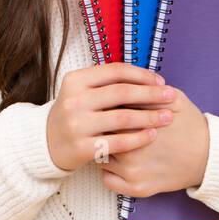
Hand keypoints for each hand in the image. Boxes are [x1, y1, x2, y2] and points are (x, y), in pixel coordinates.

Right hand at [45, 64, 176, 171]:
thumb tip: (148, 78)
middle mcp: (74, 100)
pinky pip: (117, 142)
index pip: (115, 71)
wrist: (47, 143)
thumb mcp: (82, 91)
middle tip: (171, 96)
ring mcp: (77, 125)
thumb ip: (107, 82)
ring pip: (122, 118)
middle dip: (151, 94)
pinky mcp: (82, 148)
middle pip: (121, 93)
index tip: (160, 81)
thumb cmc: (75, 113)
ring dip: (149, 117)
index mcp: (76, 80)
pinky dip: (138, 138)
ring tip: (167, 117)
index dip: (141, 75)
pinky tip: (152, 134)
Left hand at [99, 86, 209, 197]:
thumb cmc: (190, 126)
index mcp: (135, 126)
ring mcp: (132, 173)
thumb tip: (121, 84)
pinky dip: (108, 171)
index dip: (107, 109)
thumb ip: (146, 91)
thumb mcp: (174, 99)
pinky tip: (118, 161)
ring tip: (114, 142)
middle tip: (108, 124)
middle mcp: (130, 151)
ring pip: (100, 158)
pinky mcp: (136, 189)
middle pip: (100, 136)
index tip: (110, 107)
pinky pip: (107, 179)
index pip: (106, 114)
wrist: (209, 157)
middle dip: (102, 128)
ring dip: (104, 149)